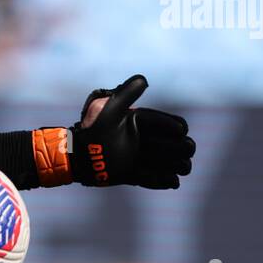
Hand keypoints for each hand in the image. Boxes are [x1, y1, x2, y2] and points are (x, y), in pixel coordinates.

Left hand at [71, 75, 194, 188]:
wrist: (75, 156)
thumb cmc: (91, 130)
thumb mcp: (107, 110)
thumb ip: (125, 95)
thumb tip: (144, 79)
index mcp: (136, 123)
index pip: (162, 123)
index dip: (173, 126)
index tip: (182, 130)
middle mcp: (138, 140)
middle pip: (168, 144)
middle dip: (180, 147)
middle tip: (188, 150)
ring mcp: (135, 158)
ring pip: (162, 162)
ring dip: (176, 165)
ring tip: (184, 168)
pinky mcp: (129, 174)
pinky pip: (149, 178)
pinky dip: (161, 181)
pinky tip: (173, 182)